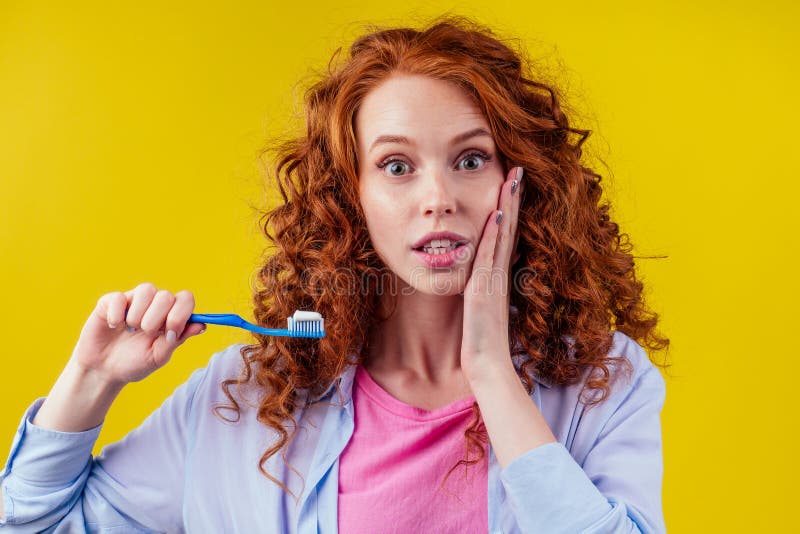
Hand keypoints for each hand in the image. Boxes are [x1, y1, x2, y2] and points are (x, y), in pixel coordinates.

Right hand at [69, 282, 205, 386]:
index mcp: (170, 316)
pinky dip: (117, 314)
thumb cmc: (134, 363)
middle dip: (157, 318)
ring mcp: (133, 300)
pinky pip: (119, 297)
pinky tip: (114, 326)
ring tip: (131, 330)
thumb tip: (201, 325)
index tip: (170, 334)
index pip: (185, 299)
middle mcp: (154, 305)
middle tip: (146, 333)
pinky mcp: (110, 301)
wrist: (104, 370)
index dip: (181, 314)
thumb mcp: (158, 356)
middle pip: (166, 295)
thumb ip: (178, 339)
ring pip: (146, 289)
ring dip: (139, 315)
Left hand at [461, 166, 522, 381]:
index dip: (510, 207)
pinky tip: (496, 215)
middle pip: (509, 227)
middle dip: (513, 197)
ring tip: (512, 179)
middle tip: (518, 169)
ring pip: (502, 235)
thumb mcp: (482, 307)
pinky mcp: (485, 289)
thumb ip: (484, 288)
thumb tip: (485, 276)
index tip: (512, 183)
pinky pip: (490, 256)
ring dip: (507, 206)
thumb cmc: (481, 340)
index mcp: (498, 275)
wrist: (486, 364)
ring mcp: (494, 279)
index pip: (506, 234)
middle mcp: (500, 272)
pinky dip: (493, 235)